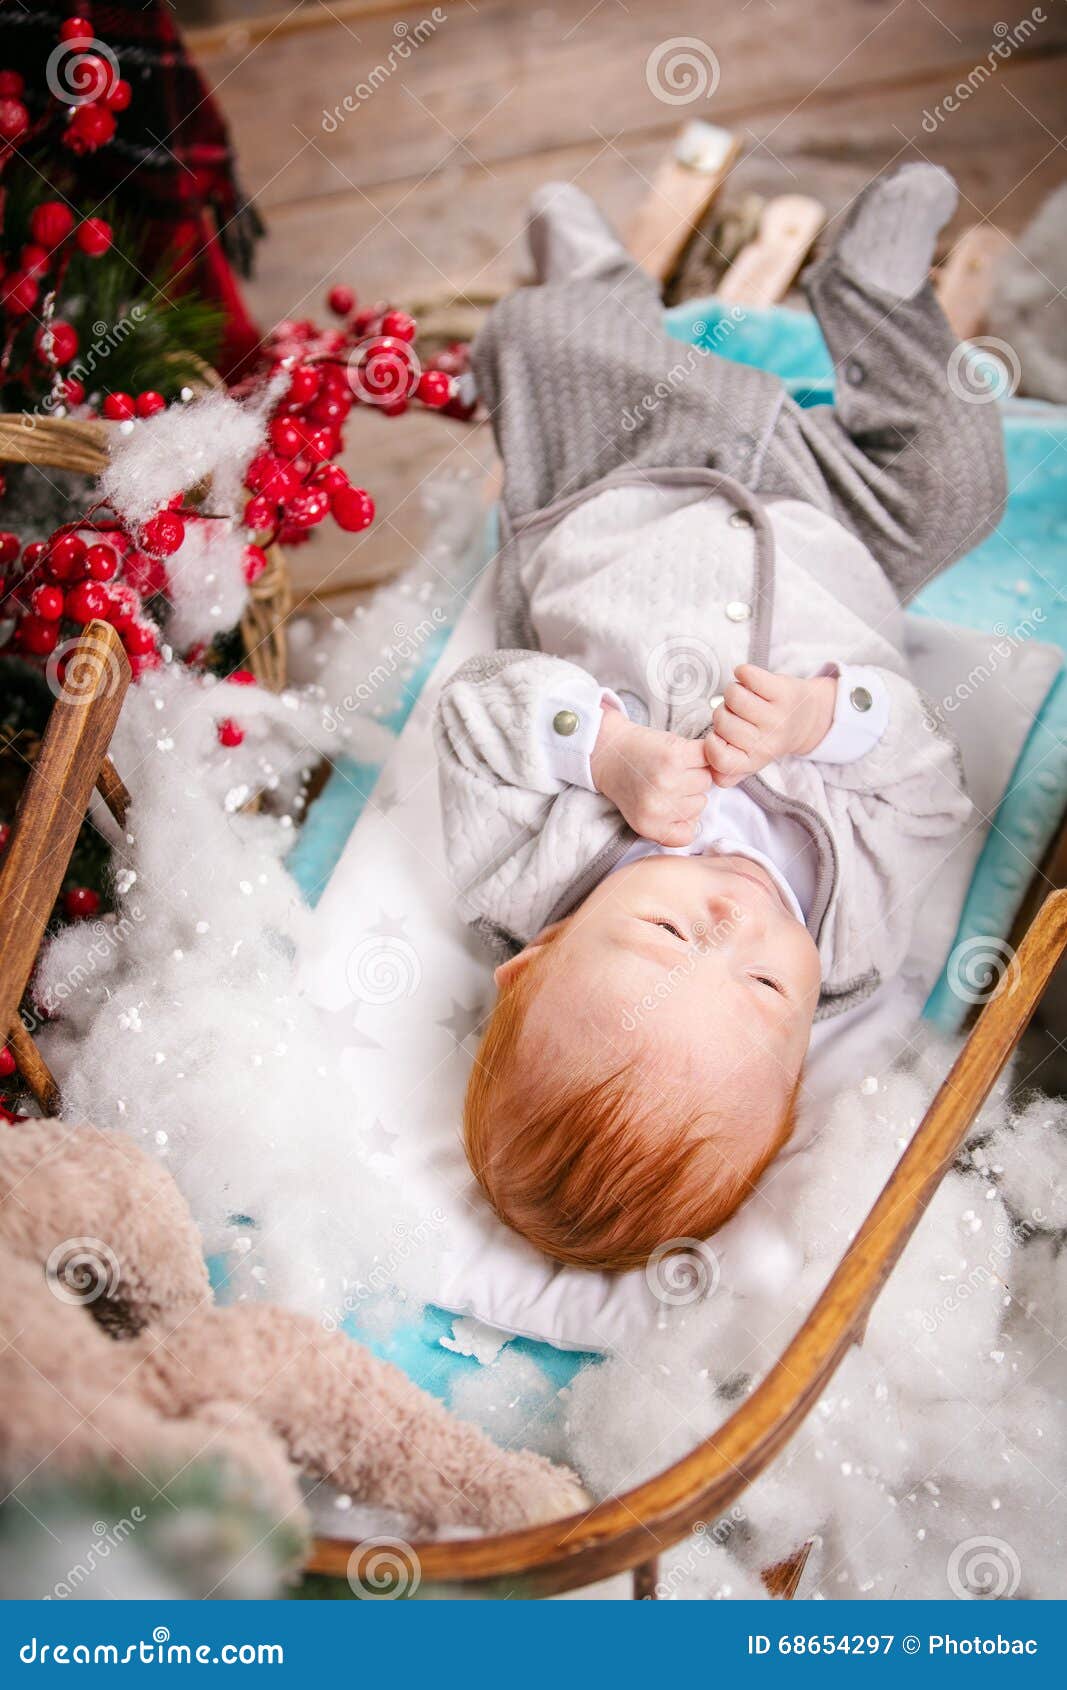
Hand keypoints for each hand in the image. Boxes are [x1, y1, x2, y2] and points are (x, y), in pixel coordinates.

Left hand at [590, 706, 712, 845]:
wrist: (609, 750)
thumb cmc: (628, 781)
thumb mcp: (642, 814)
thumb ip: (669, 824)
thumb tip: (698, 820)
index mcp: (649, 826)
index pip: (689, 833)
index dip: (686, 818)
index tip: (674, 805)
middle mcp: (658, 807)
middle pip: (700, 803)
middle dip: (688, 791)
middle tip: (666, 779)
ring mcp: (667, 780)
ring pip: (706, 780)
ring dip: (695, 770)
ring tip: (671, 766)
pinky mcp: (674, 755)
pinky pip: (707, 758)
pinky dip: (701, 753)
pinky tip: (684, 752)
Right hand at [703, 665, 835, 787]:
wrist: (808, 717)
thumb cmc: (770, 735)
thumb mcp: (751, 759)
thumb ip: (730, 771)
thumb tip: (711, 775)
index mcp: (756, 760)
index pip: (721, 759)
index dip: (712, 745)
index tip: (718, 736)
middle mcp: (768, 741)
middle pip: (722, 722)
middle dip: (723, 713)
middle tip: (737, 714)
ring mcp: (777, 716)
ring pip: (733, 696)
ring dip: (733, 691)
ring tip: (744, 697)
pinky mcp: (784, 691)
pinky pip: (749, 675)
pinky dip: (743, 672)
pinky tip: (749, 679)